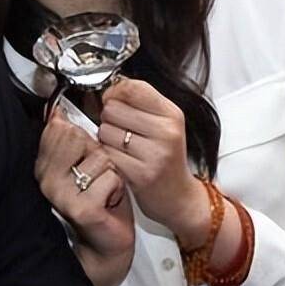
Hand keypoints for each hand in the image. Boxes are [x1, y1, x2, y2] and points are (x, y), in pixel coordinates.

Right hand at [35, 107, 134, 285]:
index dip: (81, 136)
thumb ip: (71, 138)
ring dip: (111, 170)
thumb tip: (59, 109)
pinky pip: (111, 177)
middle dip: (97, 151)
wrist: (109, 242)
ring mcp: (61, 195)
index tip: (85, 155)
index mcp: (43, 164)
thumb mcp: (83, 162)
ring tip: (105, 188)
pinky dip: (118, 186)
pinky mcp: (82, 209)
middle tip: (97, 175)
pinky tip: (110, 200)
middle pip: (77, 136)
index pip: (59, 127)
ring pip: (99, 156)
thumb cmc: (100, 199)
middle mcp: (46, 179)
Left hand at [97, 77, 207, 246]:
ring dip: (106, 138)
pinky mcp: (140, 174)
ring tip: (122, 147)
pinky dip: (107, 155)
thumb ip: (140, 102)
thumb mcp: (164, 124)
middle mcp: (166, 132)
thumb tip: (109, 87)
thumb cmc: (166, 158)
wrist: (179, 198)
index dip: (114, 91)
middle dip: (109, 118)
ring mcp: (154, 154)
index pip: (132, 87)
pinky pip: (106, 152)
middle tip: (121, 131)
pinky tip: (120, 160)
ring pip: (105, 130)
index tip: (113, 100)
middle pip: (113, 108)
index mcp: (172, 114)